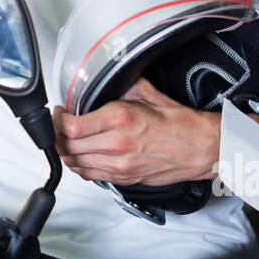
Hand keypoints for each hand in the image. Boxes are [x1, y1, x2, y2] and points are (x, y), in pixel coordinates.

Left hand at [53, 77, 219, 185]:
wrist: (200, 148)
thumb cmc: (179, 124)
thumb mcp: (147, 93)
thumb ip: (121, 87)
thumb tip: (105, 81)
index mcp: (120, 119)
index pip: (72, 127)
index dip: (58, 120)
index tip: (60, 113)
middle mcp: (117, 145)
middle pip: (69, 147)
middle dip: (58, 136)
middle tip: (59, 126)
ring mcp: (120, 165)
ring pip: (76, 163)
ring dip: (66, 152)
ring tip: (67, 140)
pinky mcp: (124, 178)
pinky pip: (90, 175)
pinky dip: (80, 166)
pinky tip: (81, 155)